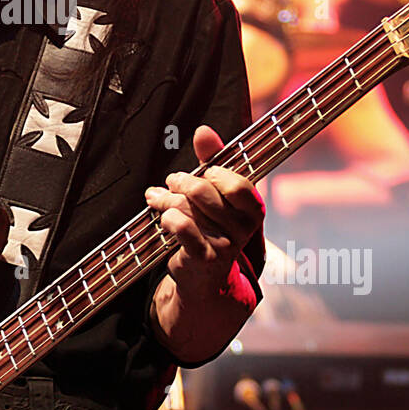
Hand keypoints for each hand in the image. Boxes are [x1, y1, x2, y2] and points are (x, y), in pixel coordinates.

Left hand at [145, 125, 264, 361]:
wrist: (206, 278)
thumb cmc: (210, 226)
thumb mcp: (216, 194)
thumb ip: (213, 161)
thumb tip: (203, 130)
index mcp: (253, 210)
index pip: (239, 183)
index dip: (215, 173)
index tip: (202, 172)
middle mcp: (243, 228)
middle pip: (203, 190)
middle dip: (180, 182)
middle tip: (171, 182)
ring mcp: (224, 245)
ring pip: (186, 207)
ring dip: (165, 199)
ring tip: (156, 198)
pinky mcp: (203, 258)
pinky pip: (180, 226)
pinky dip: (166, 217)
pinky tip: (161, 217)